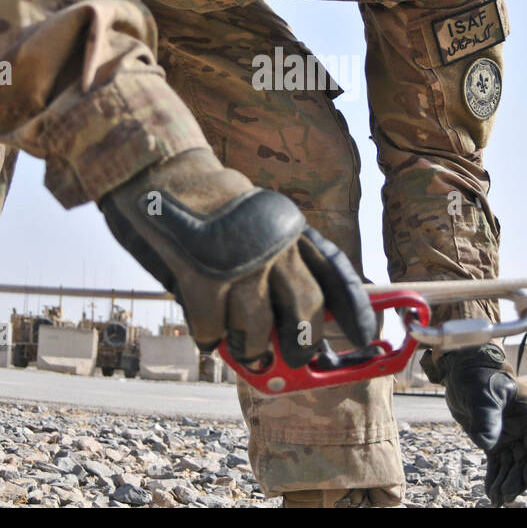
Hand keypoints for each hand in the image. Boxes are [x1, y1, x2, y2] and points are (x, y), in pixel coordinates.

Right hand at [101, 148, 375, 366]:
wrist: (161, 171)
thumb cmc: (208, 205)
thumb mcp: (258, 220)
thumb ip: (279, 260)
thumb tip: (289, 323)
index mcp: (291, 230)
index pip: (335, 273)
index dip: (354, 310)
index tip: (366, 338)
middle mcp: (274, 246)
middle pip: (305, 309)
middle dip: (300, 344)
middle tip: (289, 357)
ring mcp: (240, 264)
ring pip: (258, 330)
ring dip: (249, 347)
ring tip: (240, 347)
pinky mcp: (202, 279)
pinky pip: (213, 330)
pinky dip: (210, 338)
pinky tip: (206, 331)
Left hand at [426, 344, 526, 504]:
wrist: (462, 372)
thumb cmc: (477, 377)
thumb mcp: (481, 393)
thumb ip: (486, 416)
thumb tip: (486, 443)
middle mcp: (525, 428)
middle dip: (519, 479)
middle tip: (506, 495)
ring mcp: (511, 437)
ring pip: (514, 465)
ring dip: (506, 483)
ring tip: (497, 499)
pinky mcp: (496, 443)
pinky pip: (499, 465)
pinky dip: (496, 479)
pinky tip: (491, 493)